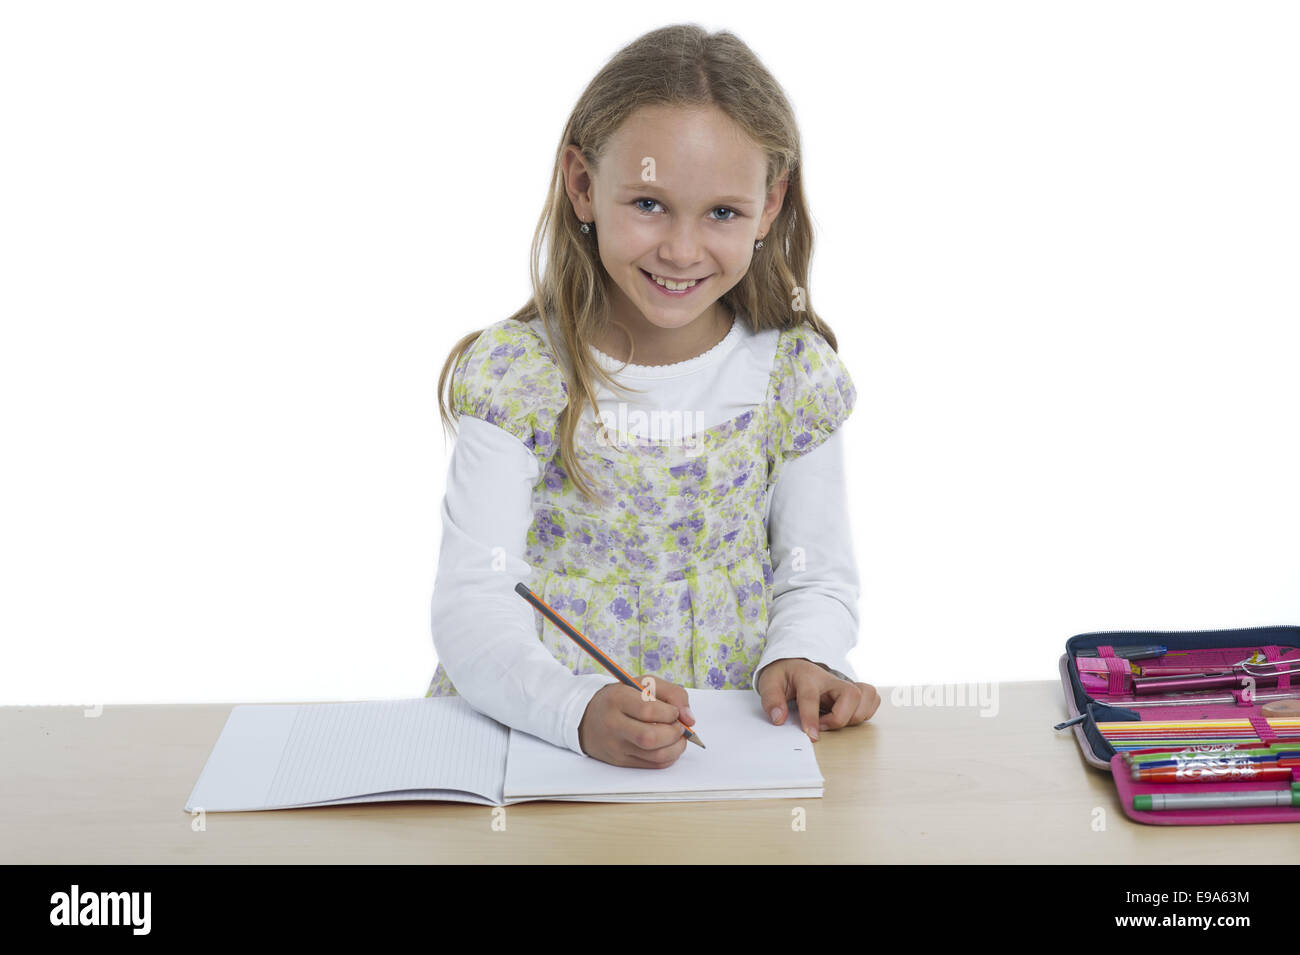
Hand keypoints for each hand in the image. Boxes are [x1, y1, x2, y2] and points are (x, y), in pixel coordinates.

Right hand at [578, 673, 695, 767]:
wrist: (587, 718)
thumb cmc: (621, 698)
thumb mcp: (643, 684)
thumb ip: (672, 693)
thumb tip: (690, 719)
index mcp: (617, 699)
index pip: (648, 710)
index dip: (670, 713)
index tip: (675, 712)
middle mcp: (613, 724)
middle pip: (650, 737)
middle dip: (674, 733)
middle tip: (679, 727)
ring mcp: (616, 746)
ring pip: (654, 755)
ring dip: (675, 748)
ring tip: (677, 737)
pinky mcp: (620, 762)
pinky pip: (652, 765)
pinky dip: (668, 757)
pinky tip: (669, 746)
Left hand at [756, 658, 879, 740]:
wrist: (794, 664)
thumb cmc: (784, 676)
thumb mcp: (769, 682)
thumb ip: (772, 700)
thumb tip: (779, 719)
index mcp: (807, 676)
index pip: (811, 697)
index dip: (811, 718)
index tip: (812, 736)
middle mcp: (830, 679)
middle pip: (851, 695)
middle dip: (840, 718)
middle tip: (822, 726)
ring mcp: (844, 684)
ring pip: (867, 697)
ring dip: (855, 716)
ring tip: (834, 721)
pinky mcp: (853, 691)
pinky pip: (872, 699)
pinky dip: (865, 711)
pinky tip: (847, 716)